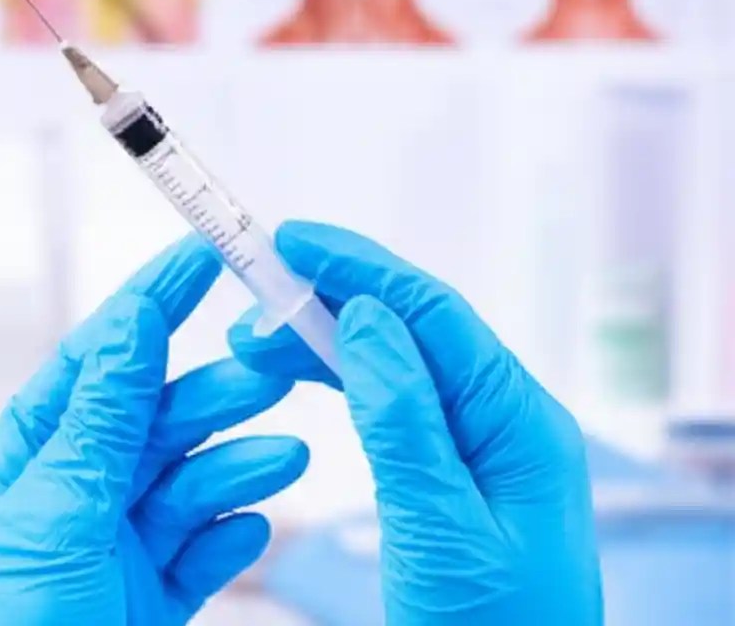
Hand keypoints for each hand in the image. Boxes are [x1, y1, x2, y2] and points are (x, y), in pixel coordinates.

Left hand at [0, 237, 309, 625]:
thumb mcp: (49, 518)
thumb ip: (97, 426)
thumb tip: (125, 330)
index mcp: (24, 467)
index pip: (94, 365)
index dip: (149, 308)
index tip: (202, 258)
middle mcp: (68, 502)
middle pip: (153, 423)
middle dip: (213, 392)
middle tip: (274, 365)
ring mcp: (109, 555)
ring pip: (187, 486)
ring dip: (237, 464)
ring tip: (286, 451)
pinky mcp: (146, 606)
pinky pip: (200, 556)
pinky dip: (232, 536)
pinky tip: (259, 525)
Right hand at [228, 222, 601, 624]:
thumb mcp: (440, 528)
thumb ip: (405, 421)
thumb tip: (368, 319)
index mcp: (518, 423)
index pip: (432, 314)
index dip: (359, 268)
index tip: (292, 241)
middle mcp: (502, 420)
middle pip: (411, 328)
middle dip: (330, 301)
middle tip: (250, 300)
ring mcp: (478, 444)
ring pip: (395, 361)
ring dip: (327, 340)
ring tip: (256, 339)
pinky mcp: (451, 470)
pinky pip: (393, 401)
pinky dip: (342, 380)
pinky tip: (303, 373)